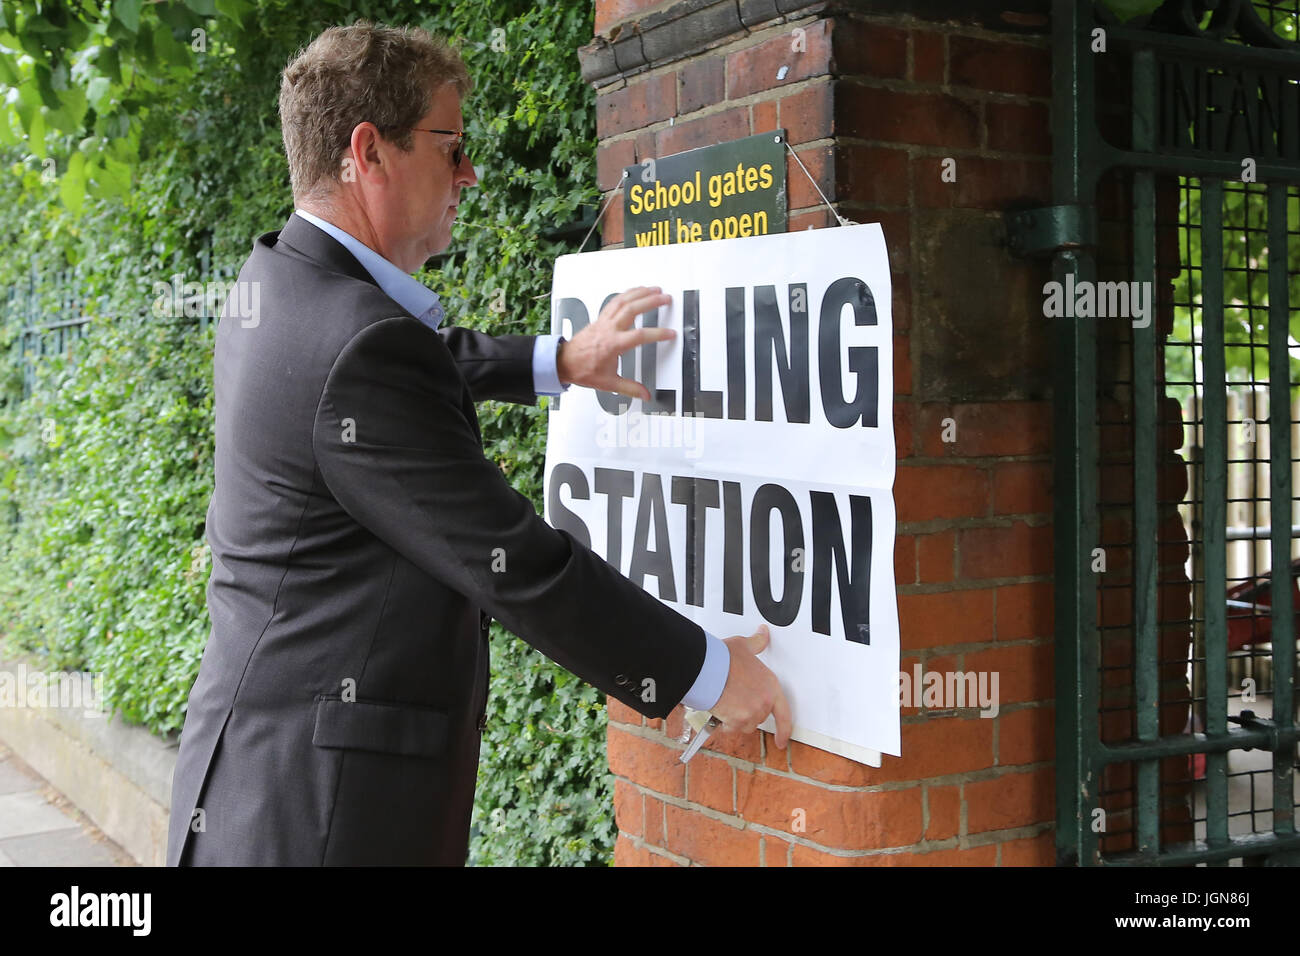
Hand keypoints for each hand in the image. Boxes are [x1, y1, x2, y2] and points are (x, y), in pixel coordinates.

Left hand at [556, 286, 674, 399]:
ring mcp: (604, 321)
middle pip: (632, 309)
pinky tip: (635, 291)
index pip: (640, 335)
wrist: (564, 362)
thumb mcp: (608, 383)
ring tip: (655, 289)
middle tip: (666, 298)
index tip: (670, 333)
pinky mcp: (600, 318)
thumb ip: (629, 388)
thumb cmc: (583, 370)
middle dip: (651, 301)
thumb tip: (645, 394)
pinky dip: (627, 294)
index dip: (658, 333)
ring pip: (623, 301)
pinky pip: (615, 301)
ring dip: (640, 293)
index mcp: (613, 344)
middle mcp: (609, 329)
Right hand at [709, 624, 791, 748]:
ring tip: (727, 703)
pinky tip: (720, 710)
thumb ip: (757, 643)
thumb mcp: (744, 646)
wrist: (707, 668)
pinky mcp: (736, 721)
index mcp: (771, 686)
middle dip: (748, 712)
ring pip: (745, 724)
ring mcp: (751, 713)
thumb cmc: (724, 658)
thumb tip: (762, 634)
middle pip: (760, 717)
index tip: (782, 740)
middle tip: (736, 699)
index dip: (785, 731)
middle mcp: (764, 702)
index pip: (784, 714)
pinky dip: (725, 723)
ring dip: (737, 719)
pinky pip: (731, 728)